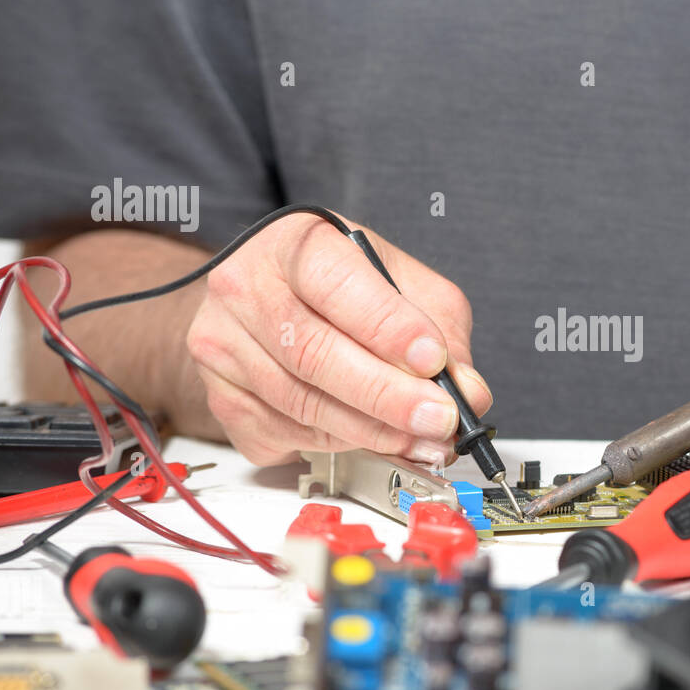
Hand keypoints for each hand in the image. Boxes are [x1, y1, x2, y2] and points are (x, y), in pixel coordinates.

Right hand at [186, 211, 490, 465]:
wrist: (264, 295)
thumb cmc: (340, 283)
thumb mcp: (402, 280)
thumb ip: (442, 328)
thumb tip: (468, 392)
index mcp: (295, 244)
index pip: (338, 286)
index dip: (389, 329)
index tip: (434, 362)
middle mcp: (245, 289)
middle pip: (315, 355)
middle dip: (389, 397)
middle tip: (440, 419)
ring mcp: (224, 346)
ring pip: (302, 405)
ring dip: (373, 432)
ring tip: (423, 439)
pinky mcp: (221, 397)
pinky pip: (286, 435)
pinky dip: (340, 445)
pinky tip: (375, 438)